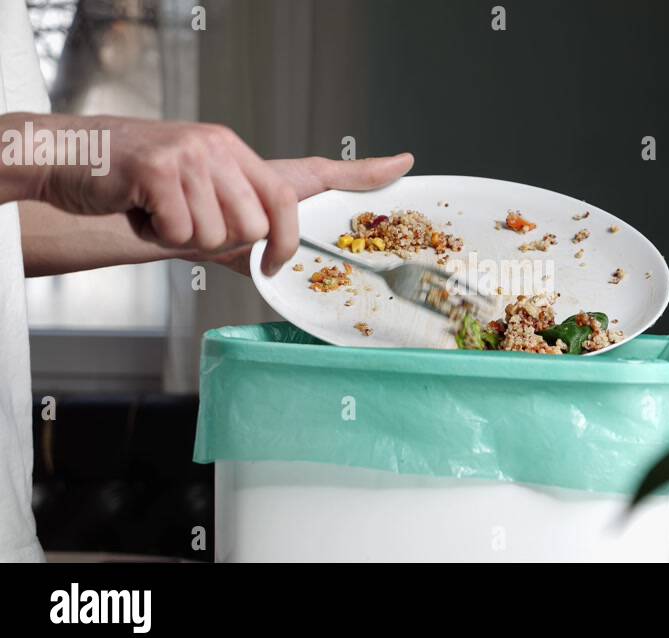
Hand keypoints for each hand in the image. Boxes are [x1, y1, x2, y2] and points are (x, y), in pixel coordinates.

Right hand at [18, 113, 410, 274]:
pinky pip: (181, 230)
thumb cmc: (145, 193)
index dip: (360, 172)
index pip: (312, 169)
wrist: (77, 166)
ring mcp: (195, 153)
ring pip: (223, 232)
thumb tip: (272, 271)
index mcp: (243, 158)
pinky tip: (141, 208)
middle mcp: (226, 148)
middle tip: (189, 224)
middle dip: (226, 243)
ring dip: (187, 238)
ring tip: (162, 212)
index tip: (403, 164)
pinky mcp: (161, 167)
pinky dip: (157, 233)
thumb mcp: (202, 207)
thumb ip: (241, 234)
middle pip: (262, 225)